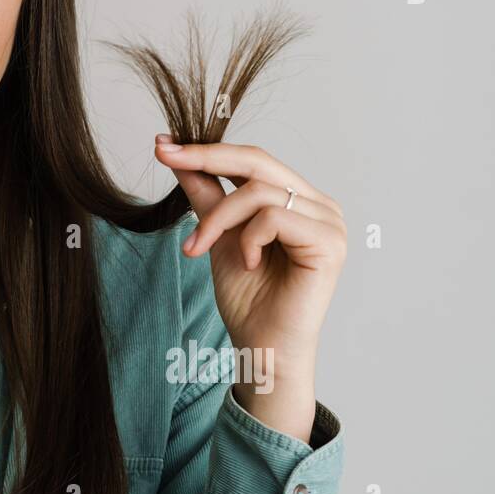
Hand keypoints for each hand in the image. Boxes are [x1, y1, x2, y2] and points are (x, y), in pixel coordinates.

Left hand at [155, 135, 347, 438]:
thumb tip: (175, 155)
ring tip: (197, 249)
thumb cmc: (247, 298)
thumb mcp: (217, 236)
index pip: (251, 160)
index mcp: (297, 199)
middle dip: (205, 159)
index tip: (164, 146)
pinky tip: (247, 264)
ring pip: (259, 191)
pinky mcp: (330, 241)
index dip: (207, 150)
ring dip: (217, 218)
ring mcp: (328, 221)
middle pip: (258, 161)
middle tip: (166, 159)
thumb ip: (206, 195)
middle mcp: (318, 204)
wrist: (261, 347)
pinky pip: (275, 216)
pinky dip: (248, 238)